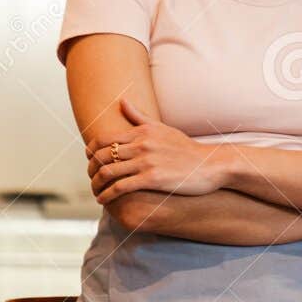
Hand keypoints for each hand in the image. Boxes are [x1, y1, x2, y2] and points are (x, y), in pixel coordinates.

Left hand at [88, 99, 224, 204]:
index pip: (102, 140)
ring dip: (96, 184)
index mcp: (141, 132)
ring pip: (107, 172)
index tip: (90, 161)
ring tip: (96, 192)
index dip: (90, 152)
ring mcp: (146, 162)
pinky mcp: (153, 179)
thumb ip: (139, 117)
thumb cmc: (187, 149)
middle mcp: (141, 145)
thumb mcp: (163, 129)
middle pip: (101, 156)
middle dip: (91, 170)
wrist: (211, 165)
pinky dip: (107, 195)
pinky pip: (121, 187)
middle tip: (92, 179)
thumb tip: (122, 100)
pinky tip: (104, 201)